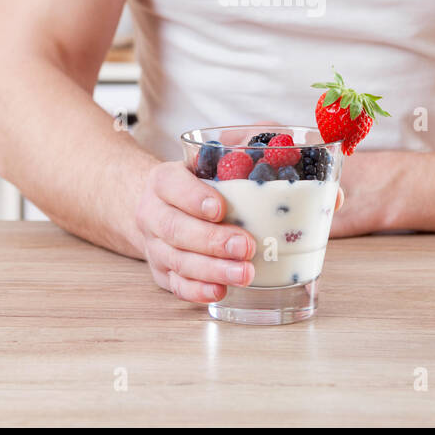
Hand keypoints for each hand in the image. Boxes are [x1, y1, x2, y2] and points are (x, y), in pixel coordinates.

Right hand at [134, 162, 255, 303]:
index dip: (195, 198)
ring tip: (244, 273)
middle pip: (176, 229)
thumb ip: (235, 151)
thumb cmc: (194, 184)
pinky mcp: (161, 272)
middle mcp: (153, 213)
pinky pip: (176, 285)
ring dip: (213, 270)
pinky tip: (221, 290)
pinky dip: (198, 291)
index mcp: (163, 180)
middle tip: (246, 245)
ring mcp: (155, 246)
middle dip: (213, 241)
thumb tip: (281, 143)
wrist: (156, 207)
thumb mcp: (205, 160)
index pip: (173, 186)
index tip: (220, 208)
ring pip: (178, 261)